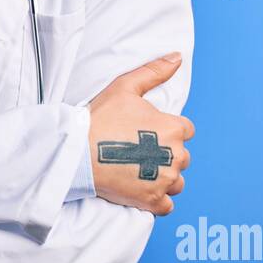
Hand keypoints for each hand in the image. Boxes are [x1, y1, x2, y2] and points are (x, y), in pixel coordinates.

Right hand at [87, 52, 194, 215]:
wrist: (77, 151)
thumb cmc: (99, 117)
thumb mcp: (125, 87)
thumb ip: (154, 72)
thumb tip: (178, 56)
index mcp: (173, 128)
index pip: (186, 130)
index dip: (168, 131)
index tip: (146, 133)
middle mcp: (175, 155)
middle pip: (182, 157)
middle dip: (166, 155)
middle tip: (138, 152)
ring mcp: (165, 180)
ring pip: (177, 182)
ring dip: (164, 178)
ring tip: (139, 171)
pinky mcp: (152, 201)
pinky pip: (167, 206)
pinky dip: (157, 201)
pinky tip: (140, 190)